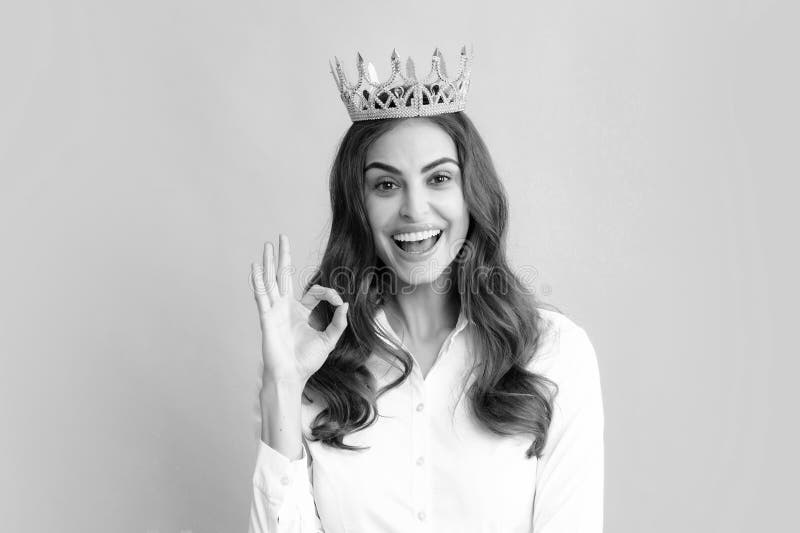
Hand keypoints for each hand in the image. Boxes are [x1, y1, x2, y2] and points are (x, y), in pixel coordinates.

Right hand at [250, 234, 348, 383]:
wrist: (292, 376)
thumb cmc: (307, 361)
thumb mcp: (329, 340)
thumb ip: (338, 322)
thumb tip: (346, 304)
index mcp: (300, 312)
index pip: (313, 291)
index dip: (328, 293)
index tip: (338, 303)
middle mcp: (285, 308)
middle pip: (283, 276)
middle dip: (283, 257)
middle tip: (281, 237)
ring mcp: (275, 310)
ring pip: (271, 280)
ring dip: (269, 262)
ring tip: (267, 245)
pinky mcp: (267, 317)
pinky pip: (262, 295)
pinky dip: (259, 280)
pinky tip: (256, 266)